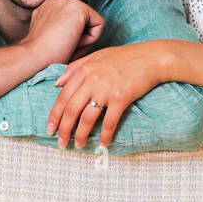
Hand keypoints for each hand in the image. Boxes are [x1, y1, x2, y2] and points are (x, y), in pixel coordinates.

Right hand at [22, 0, 105, 69]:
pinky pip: (99, 24)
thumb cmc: (41, 56)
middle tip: (61, 47)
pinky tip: (72, 42)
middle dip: (78, 38)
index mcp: (48, 5)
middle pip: (84, 21)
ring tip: (65, 45)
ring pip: (92, 23)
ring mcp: (68, 1)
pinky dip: (90, 39)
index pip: (73, 20)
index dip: (70, 38)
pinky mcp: (79, 7)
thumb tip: (79, 32)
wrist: (33, 58)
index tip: (56, 46)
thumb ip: (62, 28)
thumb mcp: (51, 36)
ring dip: (83, 39)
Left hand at [47, 40, 168, 149]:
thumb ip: (76, 67)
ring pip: (87, 118)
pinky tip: (103, 144)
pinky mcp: (121, 97)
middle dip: (63, 129)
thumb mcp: (97, 55)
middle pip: (71, 110)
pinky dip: (105, 135)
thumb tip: (57, 82)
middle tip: (61, 142)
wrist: (152, 57)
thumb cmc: (126, 56)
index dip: (54, 115)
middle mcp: (92, 80)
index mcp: (84, 70)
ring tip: (78, 145)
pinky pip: (109, 121)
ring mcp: (106, 89)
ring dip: (81, 135)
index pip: (63, 96)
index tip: (50, 128)